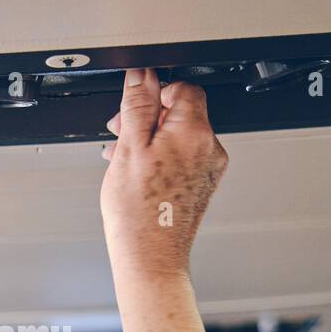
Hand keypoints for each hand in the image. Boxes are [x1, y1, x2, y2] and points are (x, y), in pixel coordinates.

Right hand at [100, 68, 227, 281]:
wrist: (150, 257)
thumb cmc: (138, 212)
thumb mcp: (129, 147)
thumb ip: (137, 104)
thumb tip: (141, 74)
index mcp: (193, 131)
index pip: (183, 87)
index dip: (154, 91)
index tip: (134, 104)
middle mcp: (209, 148)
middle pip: (181, 112)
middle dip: (149, 117)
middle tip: (121, 133)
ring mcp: (208, 168)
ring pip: (179, 136)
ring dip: (151, 139)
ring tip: (125, 159)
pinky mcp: (202, 185)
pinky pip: (182, 158)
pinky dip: (161, 158)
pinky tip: (138, 174)